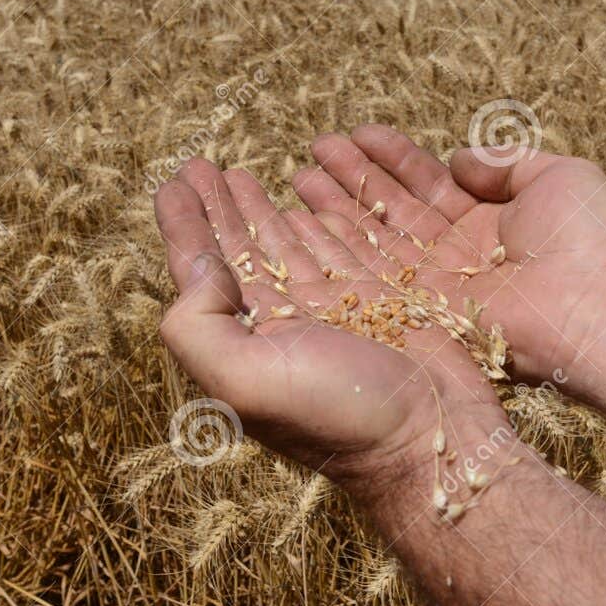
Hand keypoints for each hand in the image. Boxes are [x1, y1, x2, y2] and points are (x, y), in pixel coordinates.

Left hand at [155, 159, 510, 498]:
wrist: (433, 439)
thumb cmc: (338, 416)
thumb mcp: (244, 380)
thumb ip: (199, 323)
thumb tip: (197, 263)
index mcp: (242, 339)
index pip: (200, 269)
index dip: (183, 225)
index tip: (172, 182)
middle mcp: (280, 323)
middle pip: (237, 249)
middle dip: (216, 207)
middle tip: (199, 166)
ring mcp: (329, 311)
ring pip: (284, 244)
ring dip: (259, 209)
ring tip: (240, 175)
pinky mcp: (376, 302)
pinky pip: (337, 249)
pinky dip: (317, 224)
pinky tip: (302, 206)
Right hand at [291, 125, 605, 384]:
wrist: (597, 306)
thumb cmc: (591, 238)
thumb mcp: (558, 176)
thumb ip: (506, 163)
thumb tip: (461, 159)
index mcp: (492, 222)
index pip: (430, 185)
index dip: (395, 158)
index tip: (360, 132)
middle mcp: (459, 255)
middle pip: (394, 210)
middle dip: (355, 178)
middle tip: (317, 148)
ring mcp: (439, 285)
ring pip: (376, 238)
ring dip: (338, 204)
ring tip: (301, 170)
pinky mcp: (422, 311)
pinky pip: (374, 271)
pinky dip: (341, 242)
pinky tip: (310, 213)